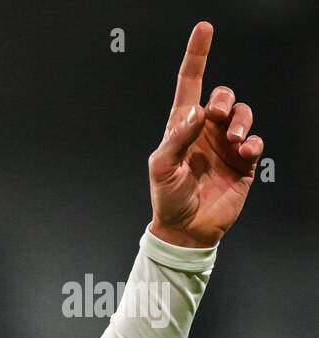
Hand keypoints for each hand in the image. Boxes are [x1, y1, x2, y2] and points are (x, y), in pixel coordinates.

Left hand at [147, 22, 264, 247]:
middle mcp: (206, 130)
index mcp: (182, 126)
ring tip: (233, 142)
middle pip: (222, 95)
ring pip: (242, 113)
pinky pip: (256, 140)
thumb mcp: (162, 167)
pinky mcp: (244, 162)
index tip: (204, 28)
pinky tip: (244, 153)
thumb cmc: (168, 197)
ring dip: (240, 121)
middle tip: (216, 117)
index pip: (190, 84)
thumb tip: (197, 112)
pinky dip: (253, 142)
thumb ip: (177, 138)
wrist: (187, 228)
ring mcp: (225, 145)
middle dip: (223, 99)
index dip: (197, 56)